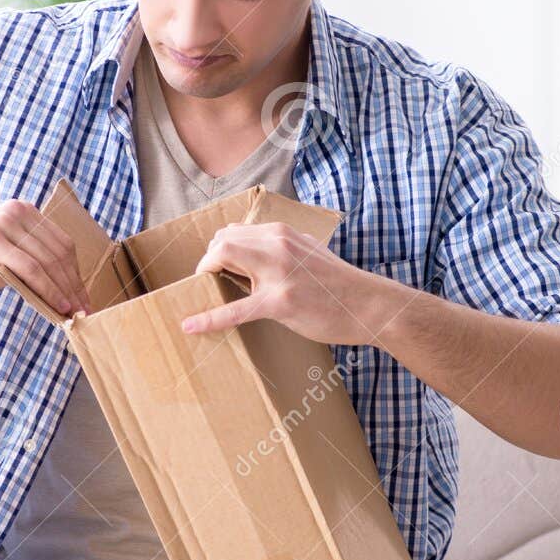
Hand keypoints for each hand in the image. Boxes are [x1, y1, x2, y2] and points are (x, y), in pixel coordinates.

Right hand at [0, 199, 89, 314]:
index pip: (62, 243)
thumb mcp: (7, 261)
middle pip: (59, 252)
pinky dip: (48, 289)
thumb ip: (33, 264)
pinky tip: (56, 306)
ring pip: (48, 261)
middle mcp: (16, 211)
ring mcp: (4, 222)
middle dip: (74, 284)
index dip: (76, 273)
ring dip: (64, 290)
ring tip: (73, 313)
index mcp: (23, 211)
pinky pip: (31, 268)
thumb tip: (68, 291)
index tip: (84, 298)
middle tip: (84, 311)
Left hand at [180, 221, 384, 344]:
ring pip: (223, 257)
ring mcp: (279, 271)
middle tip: (205, 283)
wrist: (368, 305)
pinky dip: (209, 318)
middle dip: (206, 261)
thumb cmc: (337, 284)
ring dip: (204, 274)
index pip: (233, 232)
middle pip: (222, 240)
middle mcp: (278, 244)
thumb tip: (252, 253)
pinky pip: (236, 309)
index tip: (215, 270)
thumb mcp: (307, 253)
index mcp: (281, 233)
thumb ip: (279, 250)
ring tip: (201, 294)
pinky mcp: (281, 301)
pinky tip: (190, 326)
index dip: (216, 251)